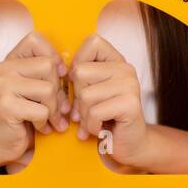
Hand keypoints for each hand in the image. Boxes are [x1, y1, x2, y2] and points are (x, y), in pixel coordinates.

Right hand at [0, 29, 71, 163]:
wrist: (3, 141)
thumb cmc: (26, 112)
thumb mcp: (39, 87)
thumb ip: (50, 73)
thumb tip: (69, 71)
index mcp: (12, 59)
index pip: (35, 39)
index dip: (53, 56)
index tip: (58, 76)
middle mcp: (4, 68)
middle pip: (48, 66)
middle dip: (59, 91)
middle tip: (59, 108)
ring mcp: (2, 85)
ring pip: (48, 89)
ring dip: (54, 110)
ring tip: (51, 119)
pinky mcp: (5, 106)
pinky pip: (41, 110)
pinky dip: (45, 122)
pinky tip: (39, 126)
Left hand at [67, 34, 149, 169]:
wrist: (129, 145)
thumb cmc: (105, 118)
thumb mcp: (90, 92)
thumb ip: (80, 76)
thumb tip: (57, 70)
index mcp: (116, 61)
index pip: (92, 42)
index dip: (78, 63)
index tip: (82, 85)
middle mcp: (126, 68)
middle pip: (81, 72)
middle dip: (77, 97)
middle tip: (86, 112)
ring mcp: (130, 85)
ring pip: (85, 95)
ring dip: (84, 116)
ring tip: (93, 122)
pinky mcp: (130, 104)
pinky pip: (95, 112)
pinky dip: (91, 126)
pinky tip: (100, 130)